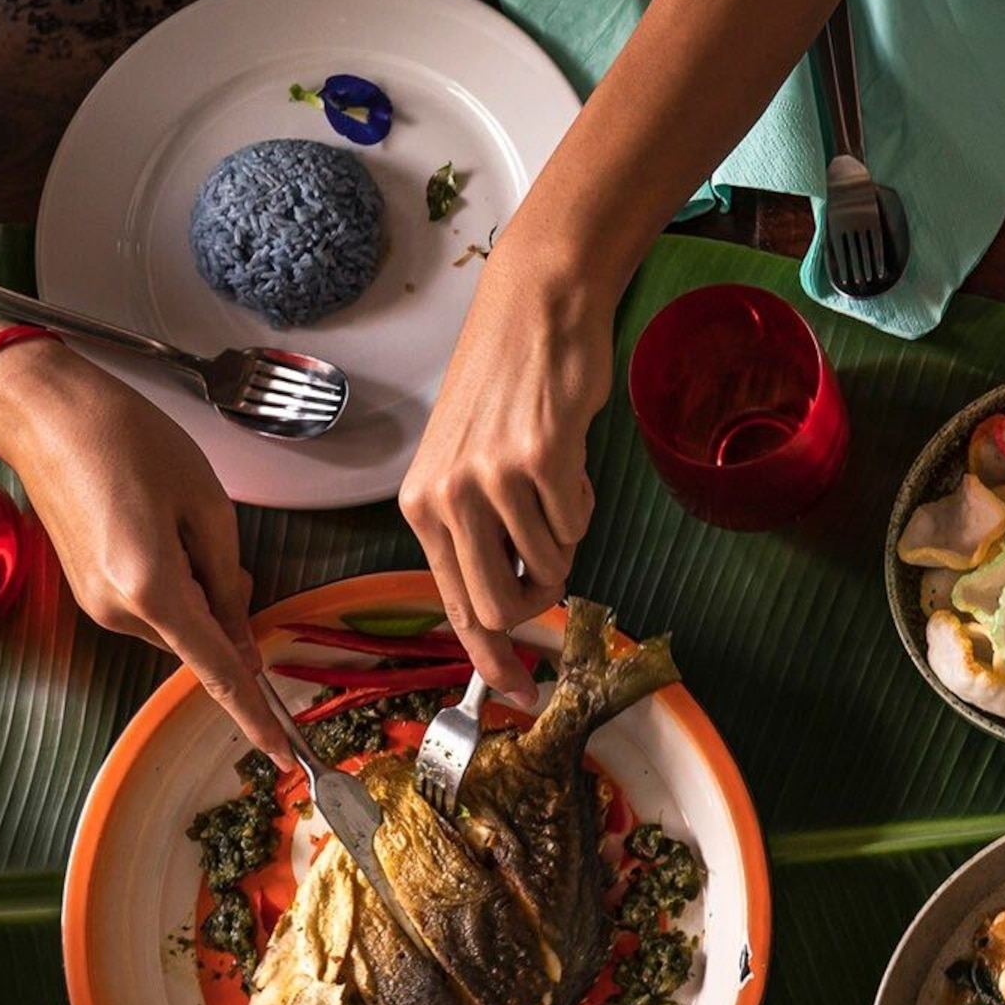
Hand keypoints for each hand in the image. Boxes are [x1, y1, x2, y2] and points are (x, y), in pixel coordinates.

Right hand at [0, 343, 285, 763]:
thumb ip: (228, 582)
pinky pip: (151, 607)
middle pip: (200, 639)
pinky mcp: (87, 593)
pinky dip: (170, 584)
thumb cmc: (128, 441)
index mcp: (152, 591)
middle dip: (223, 605)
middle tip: (211, 536)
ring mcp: (97, 607)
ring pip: (178, 623)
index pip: (217, 670)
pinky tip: (155, 529)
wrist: (46, 414)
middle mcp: (118, 613)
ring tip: (173, 519)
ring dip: (195, 590)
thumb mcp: (205, 505)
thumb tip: (241, 642)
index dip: (255, 714)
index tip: (285, 755)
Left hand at [398, 242, 605, 695]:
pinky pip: (577, 526)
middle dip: (539, 600)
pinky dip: (583, 503)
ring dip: (565, 537)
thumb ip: (477, 533)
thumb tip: (511, 607)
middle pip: (500, 604)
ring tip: (553, 482)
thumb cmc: (506, 390)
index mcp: (422, 504)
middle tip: (555, 568)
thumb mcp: (466, 466)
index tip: (515, 692)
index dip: (488, 656)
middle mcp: (447, 496)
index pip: (454, 603)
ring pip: (549, 564)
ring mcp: (492, 479)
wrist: (534, 312)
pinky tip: (567, 459)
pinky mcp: (539, 460)